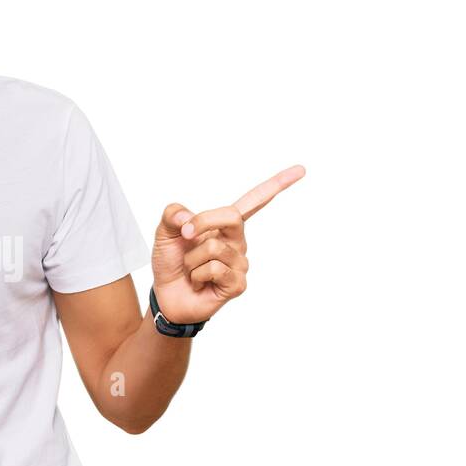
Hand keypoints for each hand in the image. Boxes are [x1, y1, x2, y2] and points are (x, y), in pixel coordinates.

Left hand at [151, 165, 304, 324]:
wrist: (166, 296)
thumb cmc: (171, 262)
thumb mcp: (165, 232)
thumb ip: (173, 215)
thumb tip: (188, 218)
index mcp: (226, 225)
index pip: (255, 201)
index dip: (277, 184)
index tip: (300, 169)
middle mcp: (238, 241)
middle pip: (231, 216)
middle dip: (202, 222)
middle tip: (185, 235)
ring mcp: (240, 263)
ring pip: (213, 246)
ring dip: (192, 258)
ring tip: (192, 269)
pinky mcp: (238, 284)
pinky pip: (215, 268)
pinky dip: (196, 274)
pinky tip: (198, 282)